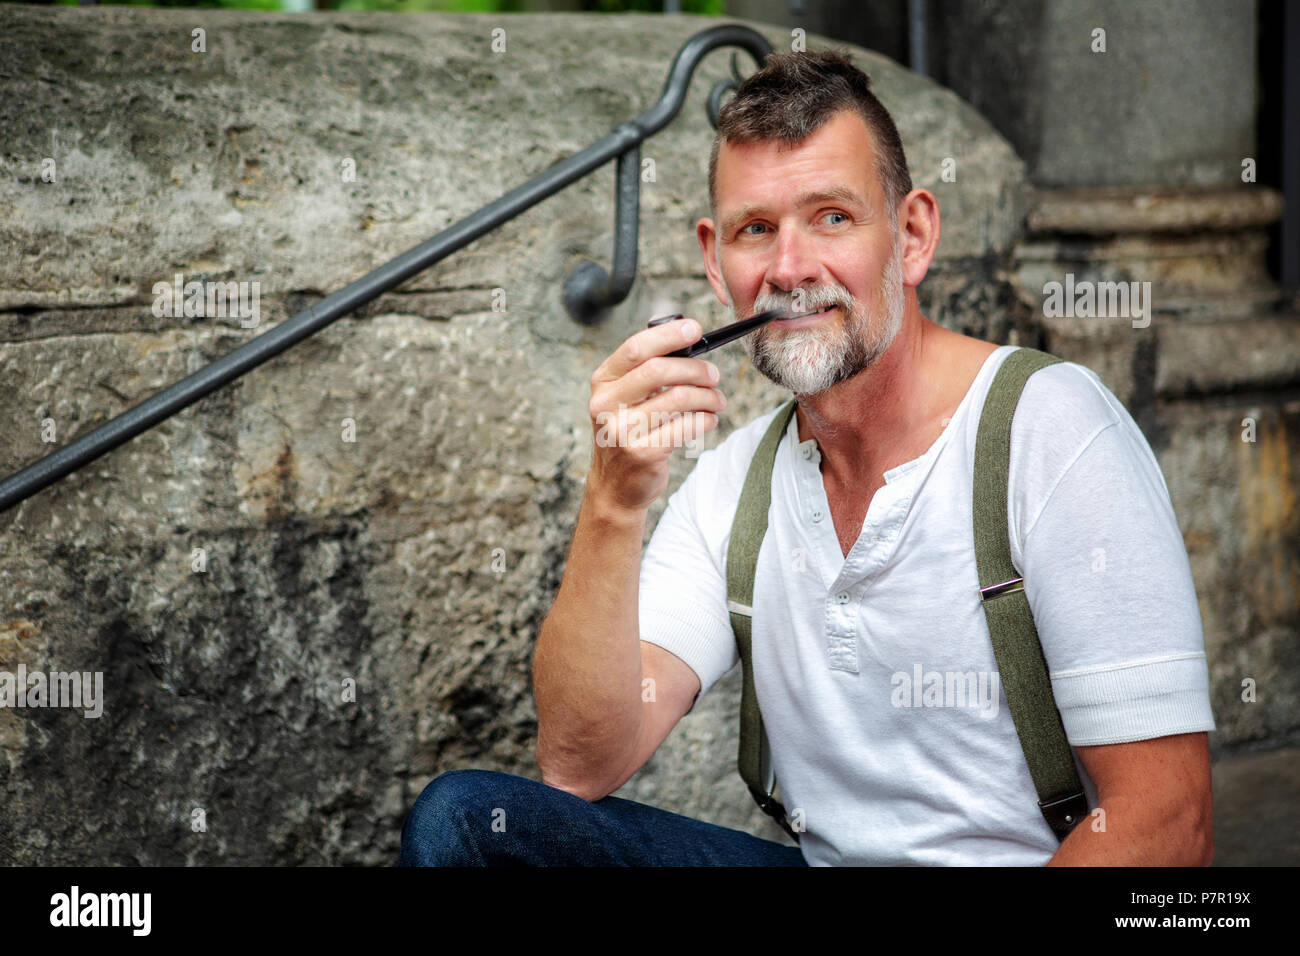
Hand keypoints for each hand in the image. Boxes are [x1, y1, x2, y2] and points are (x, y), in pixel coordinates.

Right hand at [586, 317, 726, 513]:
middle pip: (660, 370)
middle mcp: (606, 404)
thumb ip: (646, 371)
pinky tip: (709, 419)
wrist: (615, 487)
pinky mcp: (643, 453)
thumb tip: (686, 337)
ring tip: (717, 400)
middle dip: (696, 368)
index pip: (636, 348)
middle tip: (714, 374)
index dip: (668, 335)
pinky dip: (706, 419)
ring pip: (679, 398)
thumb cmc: (628, 435)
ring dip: (708, 396)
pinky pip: (687, 425)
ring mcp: (622, 430)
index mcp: (602, 383)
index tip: (694, 329)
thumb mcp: (624, 399)